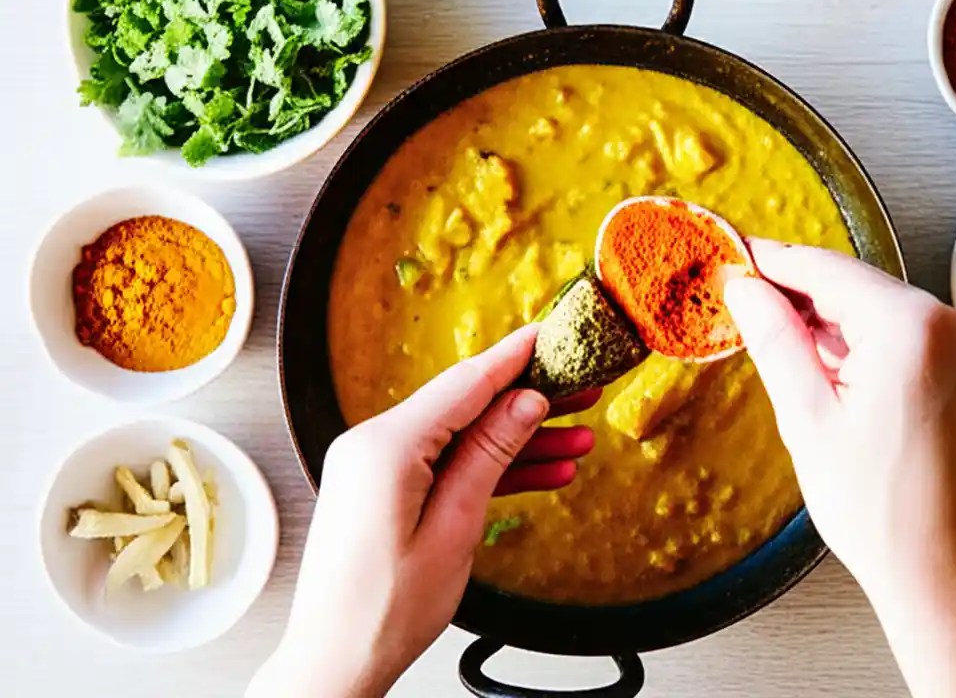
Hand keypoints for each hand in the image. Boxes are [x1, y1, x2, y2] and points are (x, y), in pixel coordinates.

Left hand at [247, 326, 597, 697]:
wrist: (334, 661)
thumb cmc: (382, 611)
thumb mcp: (453, 529)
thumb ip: (489, 456)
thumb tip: (524, 401)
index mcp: (386, 447)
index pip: (464, 384)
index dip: (514, 357)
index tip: (551, 333)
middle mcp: (373, 445)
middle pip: (465, 404)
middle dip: (528, 398)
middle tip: (582, 387)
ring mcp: (376, 467)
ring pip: (462, 436)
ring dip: (519, 439)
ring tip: (578, 439)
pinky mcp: (383, 489)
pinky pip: (446, 464)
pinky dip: (490, 467)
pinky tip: (542, 471)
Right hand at [724, 239, 955, 696]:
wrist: (943, 568)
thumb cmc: (880, 510)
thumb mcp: (807, 417)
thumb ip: (774, 340)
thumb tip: (743, 289)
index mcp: (910, 326)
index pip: (824, 269)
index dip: (767, 261)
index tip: (725, 255)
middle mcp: (945, 321)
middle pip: (849, 284)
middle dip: (790, 290)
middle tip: (731, 296)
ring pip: (868, 307)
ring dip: (818, 318)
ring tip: (762, 331)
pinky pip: (892, 333)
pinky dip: (849, 340)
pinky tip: (811, 359)